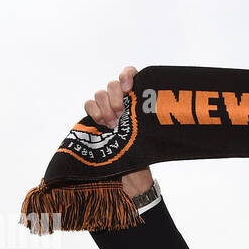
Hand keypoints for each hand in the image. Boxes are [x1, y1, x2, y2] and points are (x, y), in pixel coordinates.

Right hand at [85, 65, 151, 194]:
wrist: (131, 173)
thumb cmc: (144, 153)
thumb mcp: (151, 134)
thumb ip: (148, 118)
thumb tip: (159, 110)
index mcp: (136, 99)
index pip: (129, 74)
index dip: (127, 75)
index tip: (129, 87)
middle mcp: (121, 101)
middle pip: (113, 85)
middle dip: (116, 98)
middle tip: (121, 115)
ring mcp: (107, 109)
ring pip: (100, 94)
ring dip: (105, 107)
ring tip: (112, 124)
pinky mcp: (95, 118)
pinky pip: (89, 104)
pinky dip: (93, 111)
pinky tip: (101, 123)